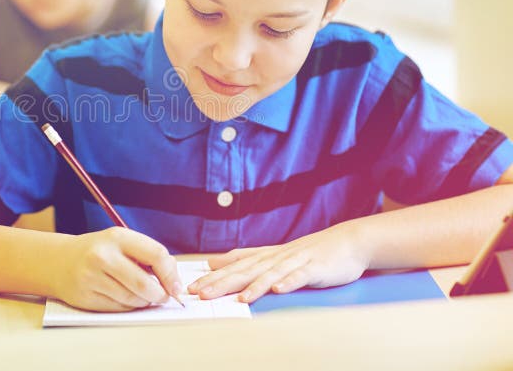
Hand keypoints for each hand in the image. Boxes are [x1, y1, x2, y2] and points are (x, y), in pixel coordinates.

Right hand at [53, 227, 182, 311]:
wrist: (59, 261)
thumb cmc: (98, 251)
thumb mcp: (121, 242)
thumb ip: (147, 255)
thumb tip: (174, 280)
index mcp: (117, 237)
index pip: (156, 254)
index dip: (171, 274)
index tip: (176, 286)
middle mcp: (103, 255)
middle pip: (145, 284)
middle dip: (160, 295)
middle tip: (163, 297)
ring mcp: (92, 277)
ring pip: (132, 300)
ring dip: (144, 302)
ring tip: (142, 295)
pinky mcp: (85, 297)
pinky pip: (118, 309)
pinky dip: (128, 307)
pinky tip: (124, 298)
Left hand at [187, 221, 368, 302]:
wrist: (347, 242)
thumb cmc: (309, 252)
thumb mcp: (273, 254)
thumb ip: (245, 258)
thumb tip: (215, 261)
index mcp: (266, 256)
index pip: (235, 266)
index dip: (214, 277)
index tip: (193, 287)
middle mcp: (276, 257)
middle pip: (246, 270)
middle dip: (223, 283)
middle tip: (202, 293)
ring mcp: (295, 262)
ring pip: (271, 273)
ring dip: (255, 285)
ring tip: (240, 298)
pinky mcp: (314, 268)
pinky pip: (300, 276)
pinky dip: (289, 282)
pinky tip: (279, 289)